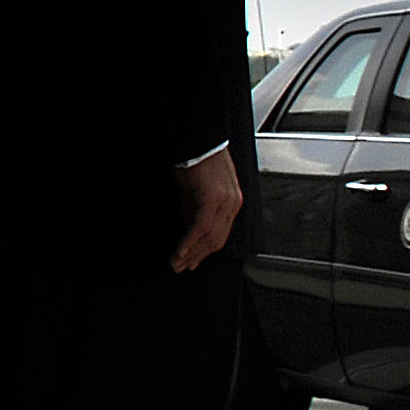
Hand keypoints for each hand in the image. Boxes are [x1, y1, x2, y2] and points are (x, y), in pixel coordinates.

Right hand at [170, 147, 242, 272]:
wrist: (198, 141)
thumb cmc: (197, 161)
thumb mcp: (195, 193)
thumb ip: (194, 213)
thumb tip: (190, 233)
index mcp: (232, 202)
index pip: (220, 235)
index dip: (204, 252)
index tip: (191, 262)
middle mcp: (233, 203)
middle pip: (217, 240)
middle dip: (196, 257)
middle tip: (180, 267)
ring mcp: (226, 201)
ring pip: (211, 237)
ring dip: (191, 253)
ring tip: (177, 262)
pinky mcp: (214, 198)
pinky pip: (203, 227)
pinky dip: (190, 241)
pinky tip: (180, 251)